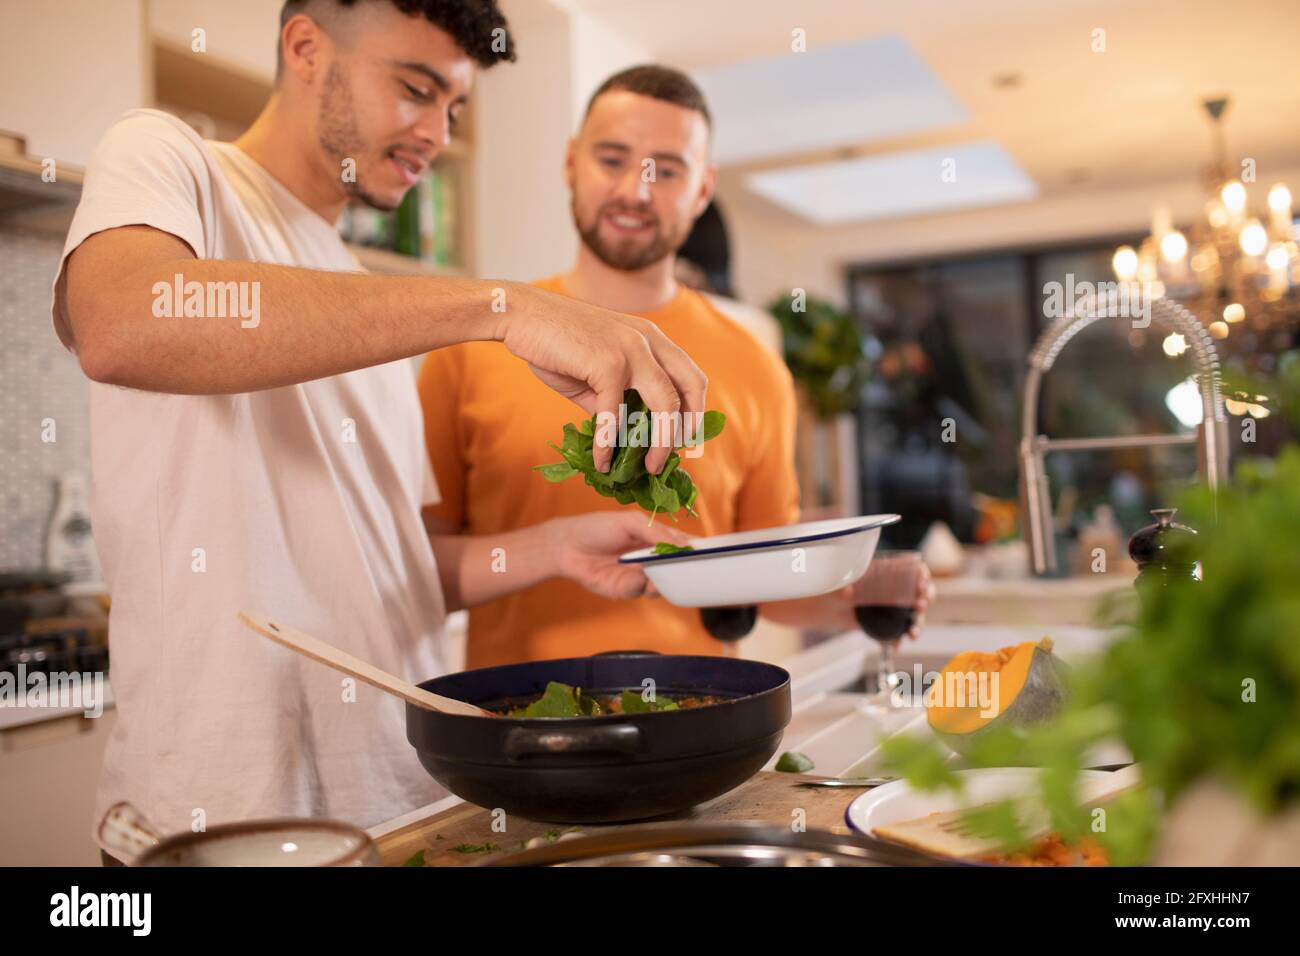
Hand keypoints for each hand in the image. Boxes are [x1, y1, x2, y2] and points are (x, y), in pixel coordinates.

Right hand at [498, 286, 707, 474]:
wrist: (521, 315)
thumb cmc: (555, 342)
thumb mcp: (595, 371)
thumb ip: (615, 398)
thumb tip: (624, 436)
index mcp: (651, 339)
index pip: (690, 376)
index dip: (695, 410)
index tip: (686, 439)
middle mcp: (648, 340)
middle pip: (690, 388)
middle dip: (687, 427)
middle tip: (676, 456)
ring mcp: (631, 350)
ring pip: (665, 403)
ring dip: (660, 442)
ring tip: (648, 467)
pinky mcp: (607, 363)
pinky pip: (615, 415)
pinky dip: (608, 444)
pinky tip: (602, 461)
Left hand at [547, 513, 691, 599]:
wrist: (566, 546)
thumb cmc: (598, 527)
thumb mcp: (630, 523)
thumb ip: (657, 533)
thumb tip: (683, 545)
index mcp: (655, 538)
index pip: (683, 545)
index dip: (697, 550)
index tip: (713, 553)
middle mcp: (651, 559)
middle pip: (676, 568)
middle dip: (685, 570)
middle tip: (693, 569)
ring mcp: (640, 576)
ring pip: (662, 583)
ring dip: (664, 579)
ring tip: (661, 571)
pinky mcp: (626, 590)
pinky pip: (641, 591)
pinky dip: (641, 585)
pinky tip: (637, 577)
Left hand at [838, 553, 933, 640]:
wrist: (829, 607)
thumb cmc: (836, 587)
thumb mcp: (840, 582)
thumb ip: (844, 586)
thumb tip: (847, 591)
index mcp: (891, 573)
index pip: (914, 570)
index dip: (922, 575)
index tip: (921, 583)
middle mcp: (897, 590)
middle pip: (920, 593)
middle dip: (925, 599)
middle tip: (920, 605)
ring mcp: (894, 609)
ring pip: (913, 617)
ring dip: (917, 625)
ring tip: (913, 633)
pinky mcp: (887, 625)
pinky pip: (896, 635)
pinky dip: (896, 642)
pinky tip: (893, 648)